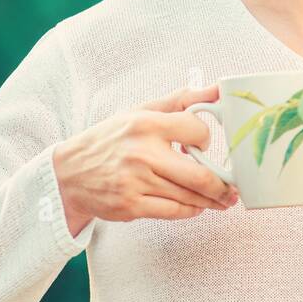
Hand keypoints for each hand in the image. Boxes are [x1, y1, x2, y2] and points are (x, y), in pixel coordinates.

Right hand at [52, 84, 238, 236]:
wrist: (70, 173)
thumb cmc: (111, 139)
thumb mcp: (140, 111)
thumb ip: (181, 100)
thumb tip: (217, 89)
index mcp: (146, 124)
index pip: (197, 131)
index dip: (206, 139)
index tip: (204, 145)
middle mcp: (142, 153)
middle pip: (200, 175)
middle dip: (222, 186)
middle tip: (232, 188)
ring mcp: (136, 182)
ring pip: (189, 197)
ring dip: (211, 201)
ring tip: (222, 200)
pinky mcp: (132, 206)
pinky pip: (173, 212)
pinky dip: (190, 210)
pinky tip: (196, 206)